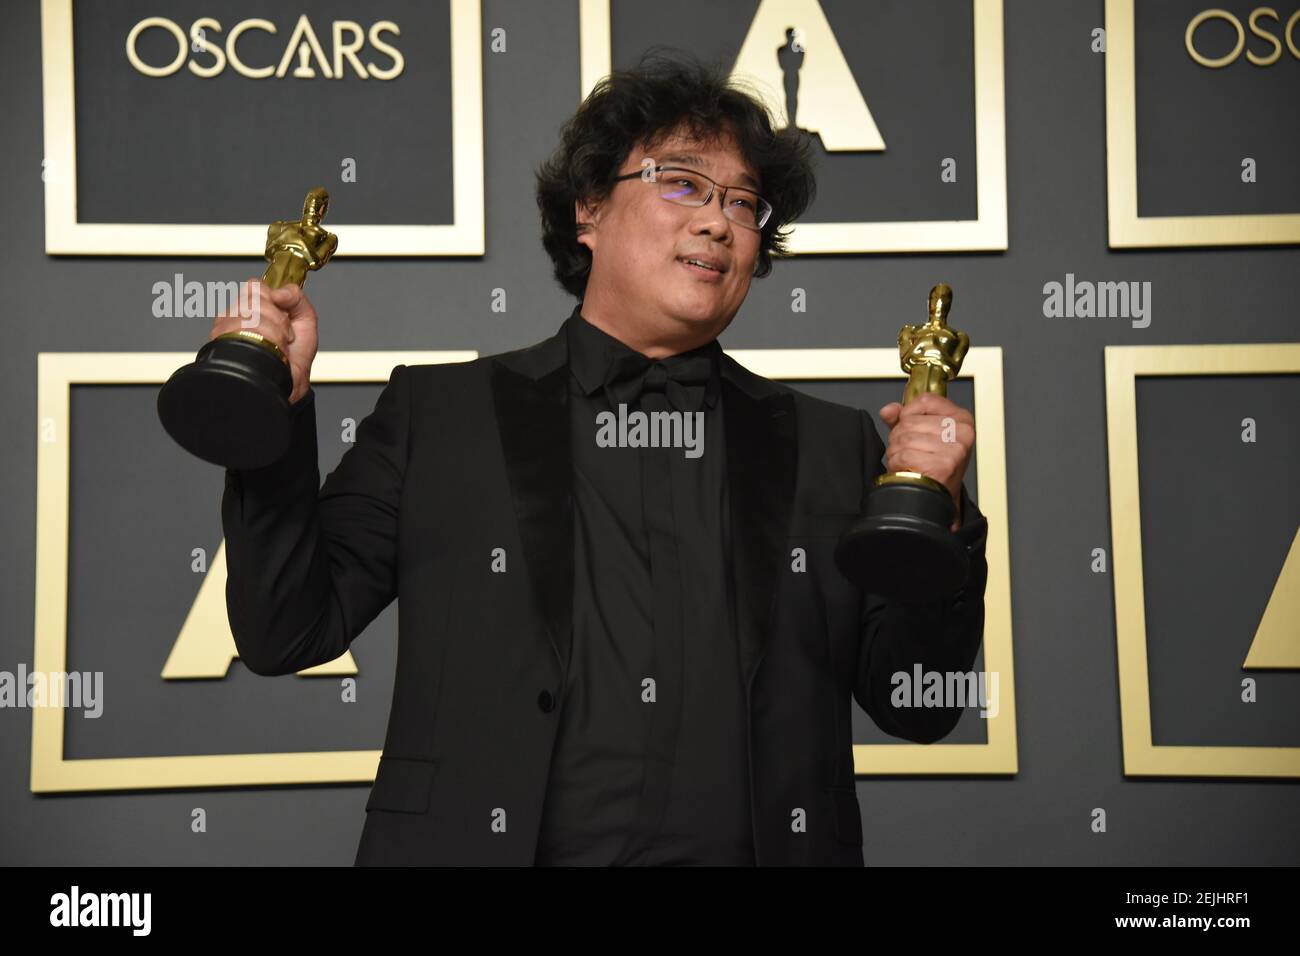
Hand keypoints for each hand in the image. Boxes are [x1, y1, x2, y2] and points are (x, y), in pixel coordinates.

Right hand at [209, 277, 318, 404]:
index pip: (254, 286)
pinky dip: (270, 338)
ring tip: (276, 346)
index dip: (273, 298)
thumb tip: (279, 291)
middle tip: (282, 335)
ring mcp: (226, 330)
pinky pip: (249, 326)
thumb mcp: (305, 320)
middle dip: (277, 317)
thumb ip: (296, 297)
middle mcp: (234, 317)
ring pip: (252, 311)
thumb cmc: (293, 357)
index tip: (285, 317)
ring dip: (275, 331)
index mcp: (251, 308)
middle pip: (253, 297)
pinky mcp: (224, 342)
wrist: (288, 384)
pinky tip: (271, 350)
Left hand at [879, 394, 974, 531]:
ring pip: (904, 438)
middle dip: (899, 438)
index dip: (908, 413)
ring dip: (897, 452)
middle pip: (910, 421)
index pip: (925, 399)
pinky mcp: (944, 465)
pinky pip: (905, 455)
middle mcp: (963, 432)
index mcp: (961, 418)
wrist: (939, 495)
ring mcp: (955, 448)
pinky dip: (898, 464)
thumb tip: (888, 410)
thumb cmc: (932, 463)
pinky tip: (909, 469)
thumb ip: (902, 418)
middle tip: (909, 451)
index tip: (911, 426)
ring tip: (909, 462)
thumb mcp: (922, 434)